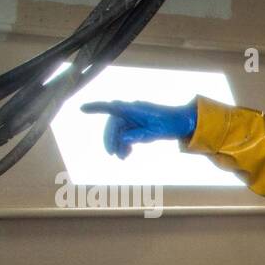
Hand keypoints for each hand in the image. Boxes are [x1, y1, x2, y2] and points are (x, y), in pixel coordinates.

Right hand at [80, 99, 198, 158]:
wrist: (182, 122)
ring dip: (119, 144)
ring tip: (123, 157)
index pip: (111, 107)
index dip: (96, 108)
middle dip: (111, 139)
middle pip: (114, 125)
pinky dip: (125, 144)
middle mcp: (131, 112)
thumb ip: (139, 135)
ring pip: (119, 131)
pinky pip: (126, 134)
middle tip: (112, 154)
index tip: (82, 109)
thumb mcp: (155, 132)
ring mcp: (133, 118)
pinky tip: (127, 154)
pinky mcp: (137, 125)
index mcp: (134, 109)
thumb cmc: (170, 123)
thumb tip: (123, 139)